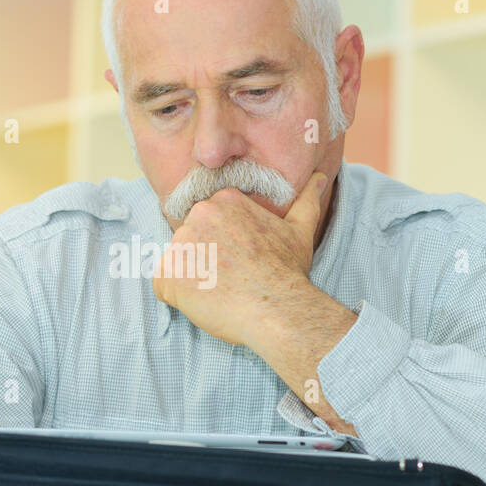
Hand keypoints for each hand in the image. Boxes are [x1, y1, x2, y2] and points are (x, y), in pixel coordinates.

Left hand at [152, 172, 329, 346]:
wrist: (277, 308)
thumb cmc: (287, 271)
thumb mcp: (299, 229)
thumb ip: (306, 199)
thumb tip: (322, 177)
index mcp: (224, 200)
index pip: (208, 223)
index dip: (222, 246)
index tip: (238, 261)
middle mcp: (198, 215)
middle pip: (191, 240)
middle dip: (205, 259)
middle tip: (231, 278)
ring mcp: (180, 244)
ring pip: (178, 263)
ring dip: (192, 279)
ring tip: (221, 290)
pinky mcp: (167, 274)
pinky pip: (163, 286)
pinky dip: (178, 297)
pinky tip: (205, 301)